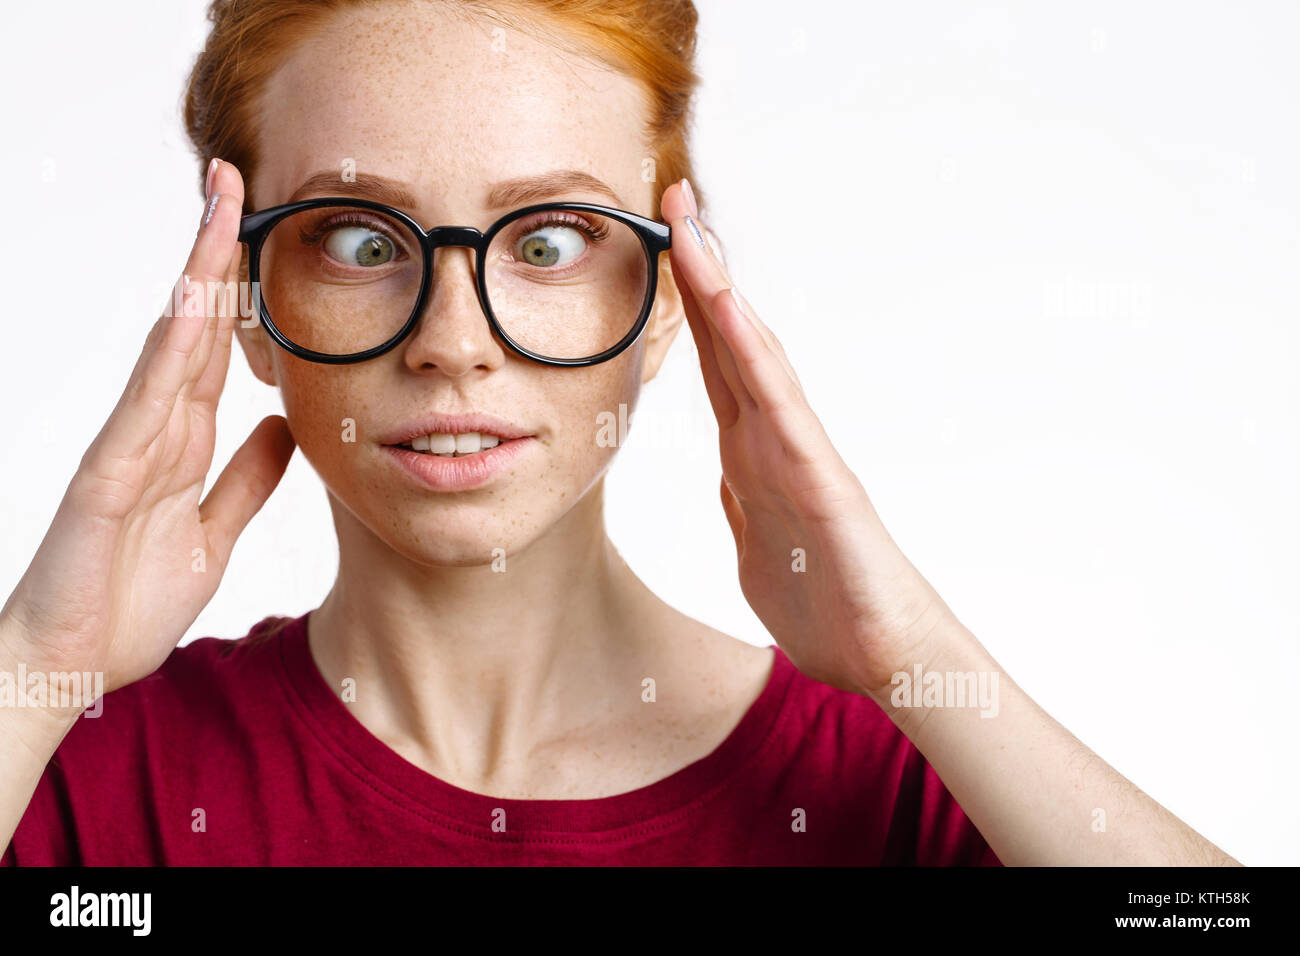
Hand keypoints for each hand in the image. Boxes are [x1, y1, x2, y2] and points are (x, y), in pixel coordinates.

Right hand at [0, 160, 295, 714]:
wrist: (72, 667)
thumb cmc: (129, 601)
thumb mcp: (213, 534)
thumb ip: (246, 480)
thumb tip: (282, 425)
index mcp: (179, 442)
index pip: (215, 349)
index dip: (240, 291)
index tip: (266, 234)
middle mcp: (152, 429)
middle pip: (192, 326)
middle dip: (216, 255)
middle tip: (238, 181)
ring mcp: (126, 447)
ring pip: (168, 345)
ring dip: (195, 280)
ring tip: (220, 212)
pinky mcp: (105, 479)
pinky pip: (144, 406)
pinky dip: (168, 355)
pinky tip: (190, 309)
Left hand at [659, 182, 957, 700]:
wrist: (884, 654)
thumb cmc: (826, 599)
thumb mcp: (759, 543)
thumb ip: (745, 499)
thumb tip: (729, 472)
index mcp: (752, 453)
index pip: (712, 363)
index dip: (682, 305)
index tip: (656, 245)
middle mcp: (775, 439)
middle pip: (728, 340)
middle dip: (699, 269)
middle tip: (673, 198)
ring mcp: (801, 454)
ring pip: (755, 359)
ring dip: (722, 293)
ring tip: (695, 230)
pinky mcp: (824, 485)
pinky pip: (782, 412)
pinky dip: (757, 361)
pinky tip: (732, 316)